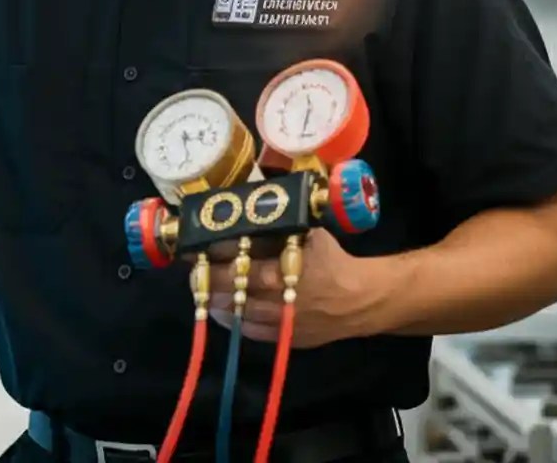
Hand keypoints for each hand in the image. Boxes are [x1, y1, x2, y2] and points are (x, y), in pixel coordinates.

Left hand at [206, 228, 386, 348]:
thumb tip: (250, 218)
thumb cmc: (333, 262)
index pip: (238, 267)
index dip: (215, 260)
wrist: (362, 299)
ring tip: (203, 293)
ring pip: (239, 315)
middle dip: (209, 283)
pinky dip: (236, 323)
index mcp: (283, 273)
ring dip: (218, 303)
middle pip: (233, 293)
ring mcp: (281, 324)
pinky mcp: (287, 339)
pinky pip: (254, 333)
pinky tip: (224, 313)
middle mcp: (277, 301)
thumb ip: (280, 232)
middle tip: (194, 274)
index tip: (197, 252)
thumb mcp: (309, 237)